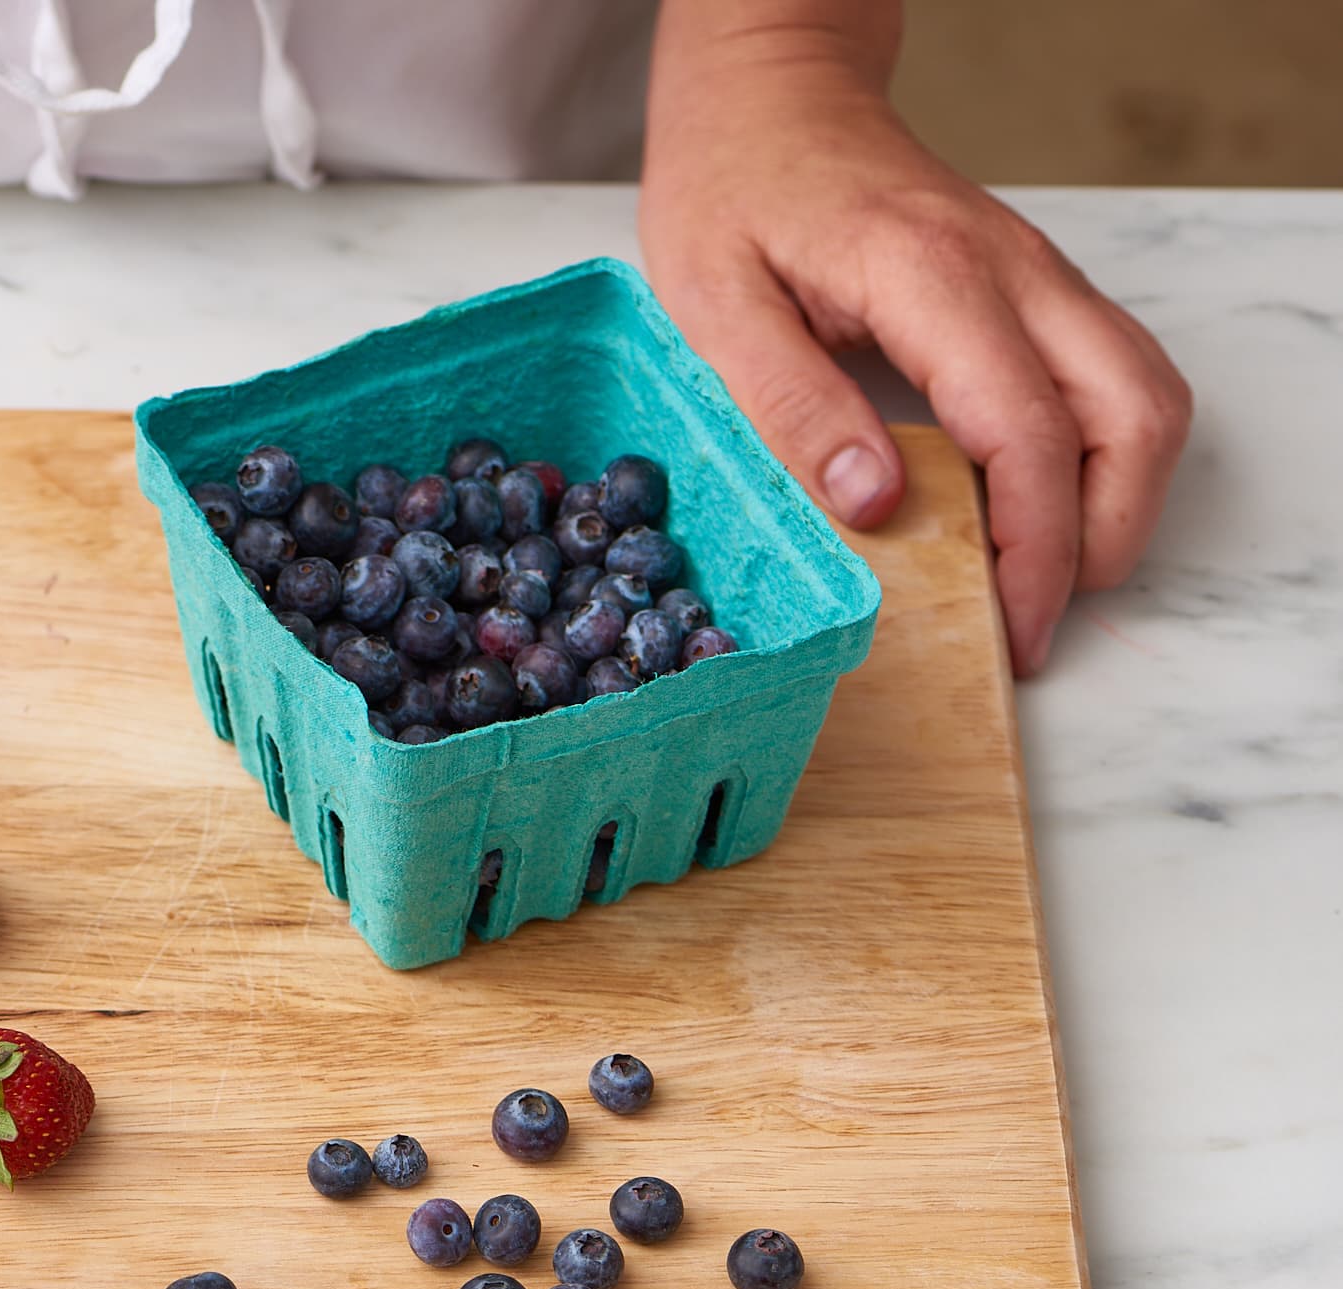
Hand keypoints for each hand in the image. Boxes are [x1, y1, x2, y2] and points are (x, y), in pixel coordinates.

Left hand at [639, 13, 1189, 673]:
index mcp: (934, 277)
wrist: (771, 92)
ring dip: (1119, 499)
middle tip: (1034, 625)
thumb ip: (793, 405)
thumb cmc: (731, 186)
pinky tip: (1034, 511)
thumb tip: (877, 506)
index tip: (1010, 628)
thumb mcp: (713, 304)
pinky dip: (1101, 455)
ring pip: (1145, 395)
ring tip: (1046, 582)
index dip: (1033, 545)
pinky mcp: (1034, 287)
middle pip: (1134, 414)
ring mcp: (1037, 275)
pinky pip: (1109, 376)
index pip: (1029, 431)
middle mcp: (1014, 271)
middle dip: (1104, 537)